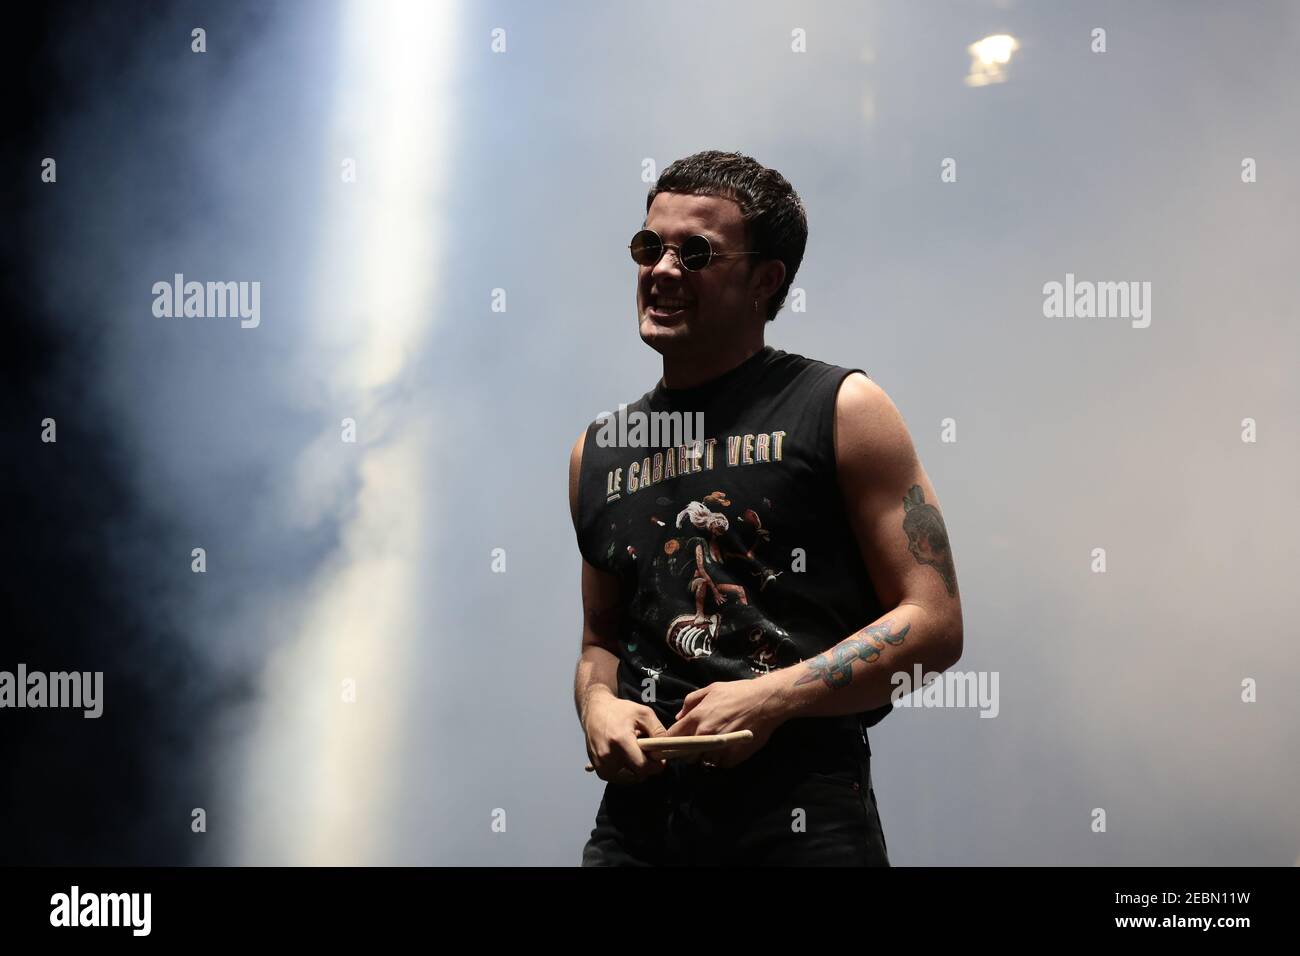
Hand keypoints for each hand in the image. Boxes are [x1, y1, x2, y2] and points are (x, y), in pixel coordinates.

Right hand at [582, 692, 668, 784]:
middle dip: (646, 766)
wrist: (595, 711)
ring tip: (633, 752)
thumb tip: (667, 748)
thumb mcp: (644, 714)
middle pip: (637, 775)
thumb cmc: (620, 711)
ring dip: (635, 769)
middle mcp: (607, 756)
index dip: (656, 765)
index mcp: (620, 741)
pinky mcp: (597, 769)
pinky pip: (618, 778)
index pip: (643, 767)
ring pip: (629, 779)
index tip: (660, 758)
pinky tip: (624, 756)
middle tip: (646, 752)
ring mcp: (601, 764)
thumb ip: (658, 731)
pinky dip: (625, 771)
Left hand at [662, 673, 789, 767]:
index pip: (672, 737)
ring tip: (716, 744)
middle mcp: (705, 735)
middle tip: (697, 744)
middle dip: (687, 751)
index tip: (675, 741)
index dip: (671, 741)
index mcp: (696, 718)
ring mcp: (718, 748)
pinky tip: (728, 747)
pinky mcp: (732, 758)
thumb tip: (679, 717)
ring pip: (702, 761)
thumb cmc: (738, 692)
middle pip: (685, 754)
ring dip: (705, 755)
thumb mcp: (711, 689)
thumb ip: (691, 702)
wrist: (765, 702)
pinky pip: (719, 764)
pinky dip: (721, 759)